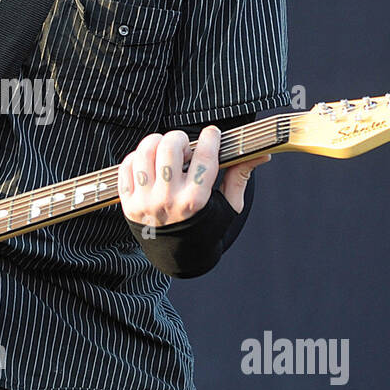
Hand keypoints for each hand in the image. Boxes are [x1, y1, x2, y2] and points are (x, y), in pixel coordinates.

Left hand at [118, 126, 269, 227]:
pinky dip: (137, 157)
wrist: (178, 256)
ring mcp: (145, 201)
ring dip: (157, 142)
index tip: (212, 133)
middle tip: (186, 147)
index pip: (204, 156)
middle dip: (180, 138)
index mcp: (196, 201)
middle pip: (169, 147)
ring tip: (166, 151)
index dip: (211, 137)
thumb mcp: (227, 207)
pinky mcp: (128, 202)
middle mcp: (168, 200)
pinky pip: (126, 166)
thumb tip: (263, 154)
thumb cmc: (206, 227)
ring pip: (145, 152)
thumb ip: (240, 176)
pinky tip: (150, 163)